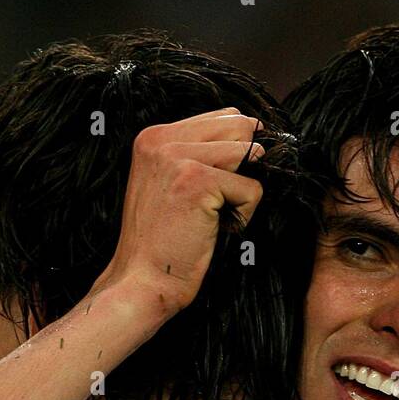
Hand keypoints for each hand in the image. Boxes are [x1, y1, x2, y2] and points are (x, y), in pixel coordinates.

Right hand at [93, 108, 264, 317]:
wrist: (143, 282)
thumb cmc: (163, 244)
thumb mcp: (170, 185)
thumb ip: (199, 154)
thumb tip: (255, 135)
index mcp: (154, 137)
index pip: (222, 117)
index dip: (237, 150)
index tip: (216, 190)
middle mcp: (162, 140)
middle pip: (239, 128)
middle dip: (242, 170)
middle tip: (212, 208)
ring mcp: (178, 157)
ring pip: (248, 156)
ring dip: (240, 196)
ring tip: (210, 220)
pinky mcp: (198, 181)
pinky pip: (252, 189)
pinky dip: (242, 217)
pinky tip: (213, 232)